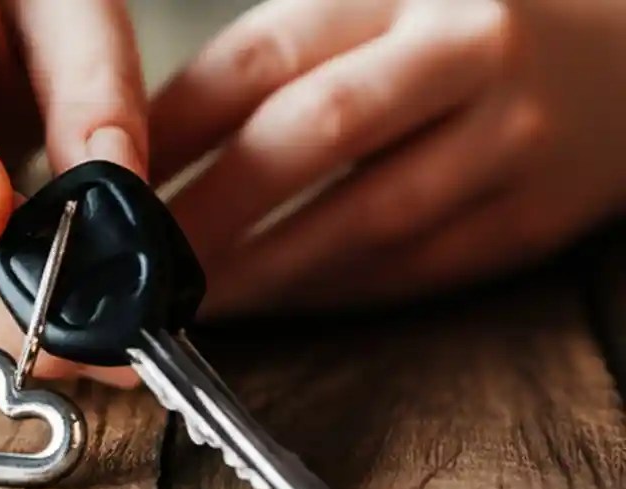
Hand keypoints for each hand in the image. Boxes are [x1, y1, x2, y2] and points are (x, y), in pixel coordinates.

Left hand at [150, 0, 625, 315]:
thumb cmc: (467, 32)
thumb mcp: (381, 6)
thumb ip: (283, 56)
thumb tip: (154, 140)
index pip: (259, 57)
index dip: (174, 126)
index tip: (110, 182)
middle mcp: (459, 53)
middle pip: (307, 136)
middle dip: (208, 207)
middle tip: (137, 258)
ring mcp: (506, 140)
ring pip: (363, 219)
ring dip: (262, 269)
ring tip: (188, 298)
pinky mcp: (531, 218)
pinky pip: (414, 269)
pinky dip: (331, 293)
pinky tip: (273, 305)